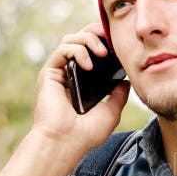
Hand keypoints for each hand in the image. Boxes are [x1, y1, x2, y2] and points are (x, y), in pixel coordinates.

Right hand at [32, 23, 129, 153]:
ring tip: (103, 52)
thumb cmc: (86, 133)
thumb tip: (126, 80)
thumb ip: (118, 94)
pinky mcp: (49, 72)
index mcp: (85, 81)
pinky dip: (78, 50)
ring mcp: (60, 72)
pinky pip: (63, 49)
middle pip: (83, 38)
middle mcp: (71, 73)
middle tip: (112, 37)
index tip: (122, 43)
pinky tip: (89, 65)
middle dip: (98, 32)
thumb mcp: (111, 111)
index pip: (95, 51)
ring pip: (72, 39)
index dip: (107, 41)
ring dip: (89, 39)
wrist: (66, 143)